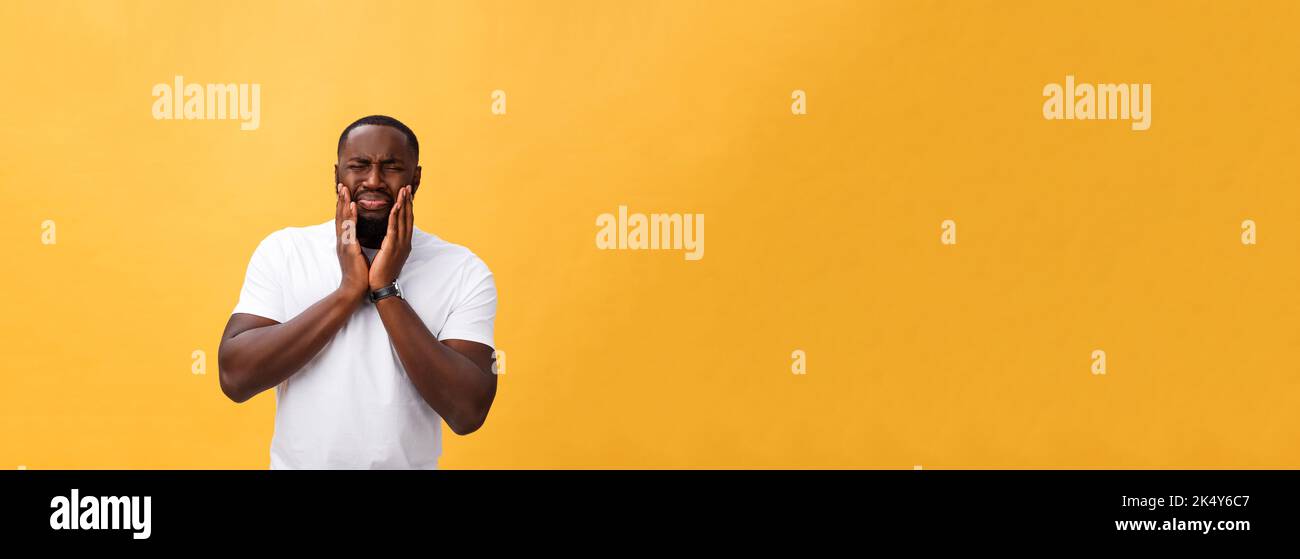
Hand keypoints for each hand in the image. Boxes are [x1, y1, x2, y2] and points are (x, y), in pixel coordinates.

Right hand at [335, 183, 369, 300]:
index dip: (343, 205)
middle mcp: (342, 240)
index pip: (343, 220)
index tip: (344, 192)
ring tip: (344, 190)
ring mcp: (344, 244)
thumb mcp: (357, 255)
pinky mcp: (349, 248)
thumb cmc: (359, 273)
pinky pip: (350, 230)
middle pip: (339, 216)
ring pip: (342, 220)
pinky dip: (350, 217)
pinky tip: (352, 207)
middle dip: (340, 200)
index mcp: (345, 241)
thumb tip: (357, 237)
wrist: (355, 289)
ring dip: (343, 204)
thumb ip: (355, 244)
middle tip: (341, 184)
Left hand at [369, 184, 413, 290]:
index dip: (407, 207)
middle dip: (408, 202)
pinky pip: (394, 228)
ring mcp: (400, 244)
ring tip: (403, 191)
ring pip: (403, 220)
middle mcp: (405, 242)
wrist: (381, 286)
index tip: (406, 195)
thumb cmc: (382, 272)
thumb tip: (390, 235)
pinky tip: (396, 206)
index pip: (407, 221)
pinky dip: (395, 216)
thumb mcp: (389, 254)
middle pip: (408, 217)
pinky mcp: (392, 247)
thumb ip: (391, 243)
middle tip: (407, 188)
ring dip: (404, 204)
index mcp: (404, 243)